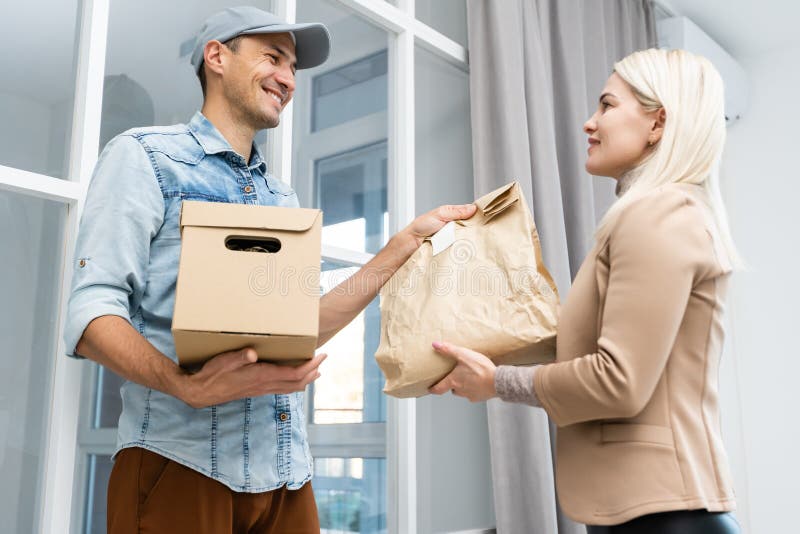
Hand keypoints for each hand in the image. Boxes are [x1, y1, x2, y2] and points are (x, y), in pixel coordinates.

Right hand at [179, 348, 325, 407]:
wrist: (201, 392)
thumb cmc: (212, 374)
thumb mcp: (224, 361)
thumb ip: (240, 357)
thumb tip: (253, 354)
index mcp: (261, 376)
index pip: (293, 374)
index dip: (309, 366)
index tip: (320, 357)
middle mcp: (264, 385)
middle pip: (296, 382)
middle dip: (312, 371)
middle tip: (323, 360)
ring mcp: (261, 390)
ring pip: (290, 388)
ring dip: (305, 379)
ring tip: (315, 371)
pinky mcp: (256, 390)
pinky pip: (281, 389)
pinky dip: (293, 383)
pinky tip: (293, 378)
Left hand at [396, 204, 476, 251]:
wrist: (410, 244)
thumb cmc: (421, 227)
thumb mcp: (439, 214)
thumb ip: (456, 211)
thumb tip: (473, 208)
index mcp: (454, 218)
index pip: (471, 217)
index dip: (479, 218)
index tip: (488, 219)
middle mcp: (455, 230)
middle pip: (472, 230)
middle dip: (477, 232)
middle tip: (484, 233)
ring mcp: (454, 242)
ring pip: (468, 242)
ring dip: (470, 242)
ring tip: (476, 243)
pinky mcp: (452, 253)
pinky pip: (461, 252)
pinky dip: (463, 252)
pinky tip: (467, 252)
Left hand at [429, 342, 496, 401]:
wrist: (497, 381)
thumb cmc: (481, 369)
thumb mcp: (463, 355)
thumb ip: (449, 350)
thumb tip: (435, 344)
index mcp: (453, 381)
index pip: (439, 388)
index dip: (433, 389)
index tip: (430, 389)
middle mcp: (459, 390)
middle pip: (452, 388)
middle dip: (453, 383)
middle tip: (456, 376)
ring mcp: (469, 395)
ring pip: (463, 391)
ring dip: (464, 385)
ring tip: (471, 376)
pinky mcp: (479, 397)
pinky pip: (474, 394)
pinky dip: (475, 389)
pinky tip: (481, 381)